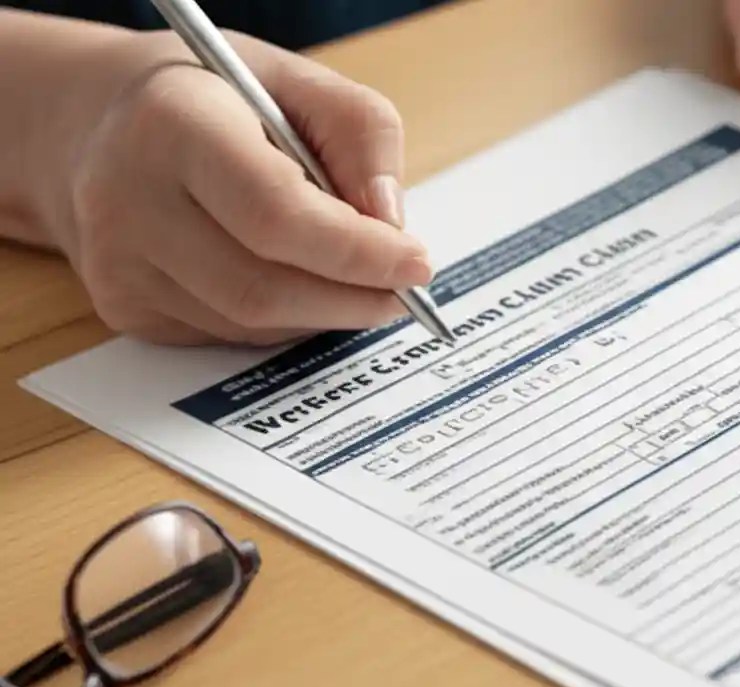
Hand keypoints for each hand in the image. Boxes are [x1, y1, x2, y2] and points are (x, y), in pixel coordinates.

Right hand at [33, 30, 428, 344]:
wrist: (102, 124)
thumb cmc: (215, 98)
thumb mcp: (297, 79)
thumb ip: (361, 136)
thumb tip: (391, 223)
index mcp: (172, 123)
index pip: (276, 213)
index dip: (357, 251)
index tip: (417, 262)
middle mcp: (126, 198)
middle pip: (262, 286)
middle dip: (352, 298)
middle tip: (404, 290)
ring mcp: (117, 263)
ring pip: (250, 321)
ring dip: (324, 312)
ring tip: (357, 280)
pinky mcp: (123, 308)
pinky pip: (229, 335)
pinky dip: (285, 319)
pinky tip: (296, 280)